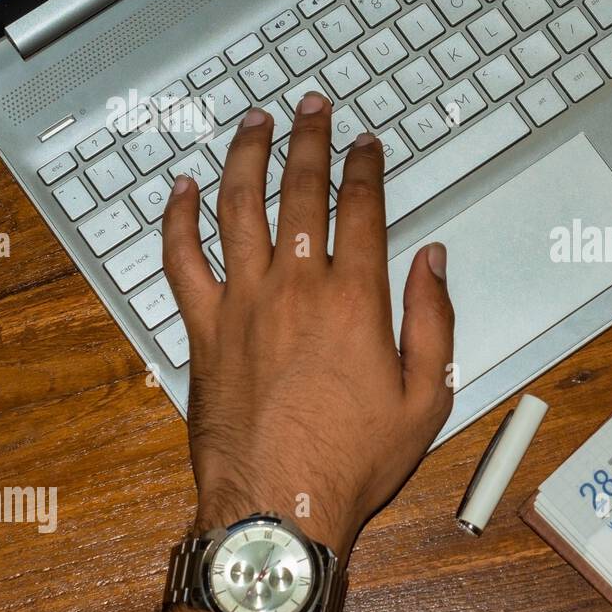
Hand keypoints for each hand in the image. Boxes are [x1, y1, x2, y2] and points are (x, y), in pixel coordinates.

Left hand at [161, 93, 454, 560]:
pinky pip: (181, 261)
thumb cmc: (355, 459)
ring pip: (238, 208)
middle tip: (312, 107)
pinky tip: (181, 190)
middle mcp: (295, 288)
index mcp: (354, 300)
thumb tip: (433, 259)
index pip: (361, 209)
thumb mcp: (427, 395)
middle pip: (299, 191)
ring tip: (254, 123)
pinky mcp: (203, 331)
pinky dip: (178, 220)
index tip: (366, 143)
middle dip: (308, 140)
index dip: (366, 167)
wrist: (279, 504)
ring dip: (246, 158)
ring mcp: (242, 305)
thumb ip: (433, 319)